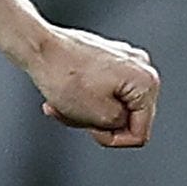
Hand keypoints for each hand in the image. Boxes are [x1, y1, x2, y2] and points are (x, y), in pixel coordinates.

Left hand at [32, 26, 159, 148]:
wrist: (39, 47)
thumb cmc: (63, 74)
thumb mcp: (98, 116)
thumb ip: (120, 127)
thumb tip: (123, 123)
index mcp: (146, 82)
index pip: (139, 133)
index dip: (113, 138)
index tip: (92, 129)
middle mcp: (141, 67)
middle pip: (126, 118)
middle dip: (97, 123)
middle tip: (76, 115)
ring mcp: (125, 60)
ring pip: (111, 105)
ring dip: (86, 112)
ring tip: (64, 106)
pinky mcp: (108, 57)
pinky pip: (102, 90)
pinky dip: (83, 98)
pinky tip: (64, 96)